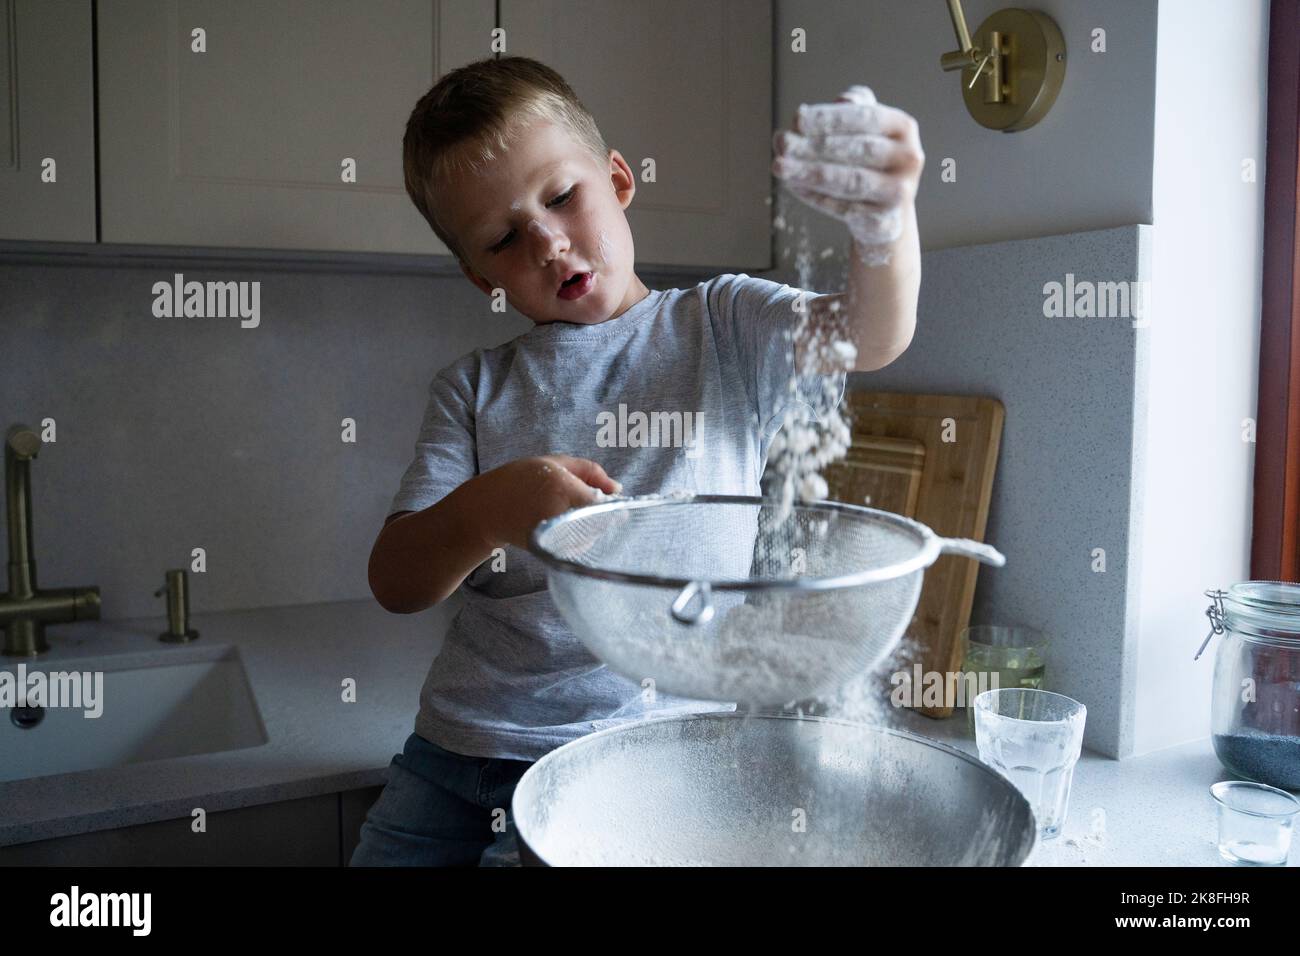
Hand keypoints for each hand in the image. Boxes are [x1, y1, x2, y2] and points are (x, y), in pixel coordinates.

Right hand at [480, 454, 621, 549]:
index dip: (611, 503)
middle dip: (600, 516)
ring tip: (568, 515)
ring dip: (590, 527)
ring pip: (592, 536)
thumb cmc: (521, 480)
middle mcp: (559, 510)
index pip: (602, 501)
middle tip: (585, 507)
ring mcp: (553, 533)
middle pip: (600, 520)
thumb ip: (590, 471)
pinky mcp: (549, 548)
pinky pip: (578, 547)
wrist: (486, 509)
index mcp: (561, 485)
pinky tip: (563, 527)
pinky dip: (579, 538)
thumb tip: (618, 488)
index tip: (611, 501)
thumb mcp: (554, 462)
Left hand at [771, 86, 923, 251]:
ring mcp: (900, 192)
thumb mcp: (859, 129)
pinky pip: (845, 209)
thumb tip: (803, 115)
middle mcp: (909, 158)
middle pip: (859, 150)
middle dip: (816, 146)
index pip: (865, 117)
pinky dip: (816, 197)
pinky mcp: (884, 221)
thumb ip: (840, 112)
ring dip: (810, 173)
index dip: (830, 118)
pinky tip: (793, 186)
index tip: (796, 119)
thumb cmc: (866, 162)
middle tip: (782, 144)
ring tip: (779, 166)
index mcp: (903, 127)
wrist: (886, 214)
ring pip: (851, 181)